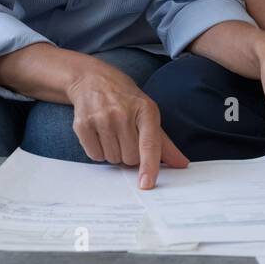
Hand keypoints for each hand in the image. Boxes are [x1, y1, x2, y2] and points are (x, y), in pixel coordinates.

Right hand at [65, 65, 188, 189]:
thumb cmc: (125, 99)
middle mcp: (123, 113)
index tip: (146, 184)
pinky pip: (95, 155)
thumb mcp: (148, 113)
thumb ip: (163, 142)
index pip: (149, 144)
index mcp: (145, 110)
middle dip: (129, 154)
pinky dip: (98, 151)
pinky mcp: (82, 124)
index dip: (149, 166)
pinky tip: (100, 133)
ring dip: (114, 153)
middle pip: (130, 158)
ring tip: (112, 133)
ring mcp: (101, 118)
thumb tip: (181, 164)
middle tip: (126, 136)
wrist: (93, 79)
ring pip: (112, 159)